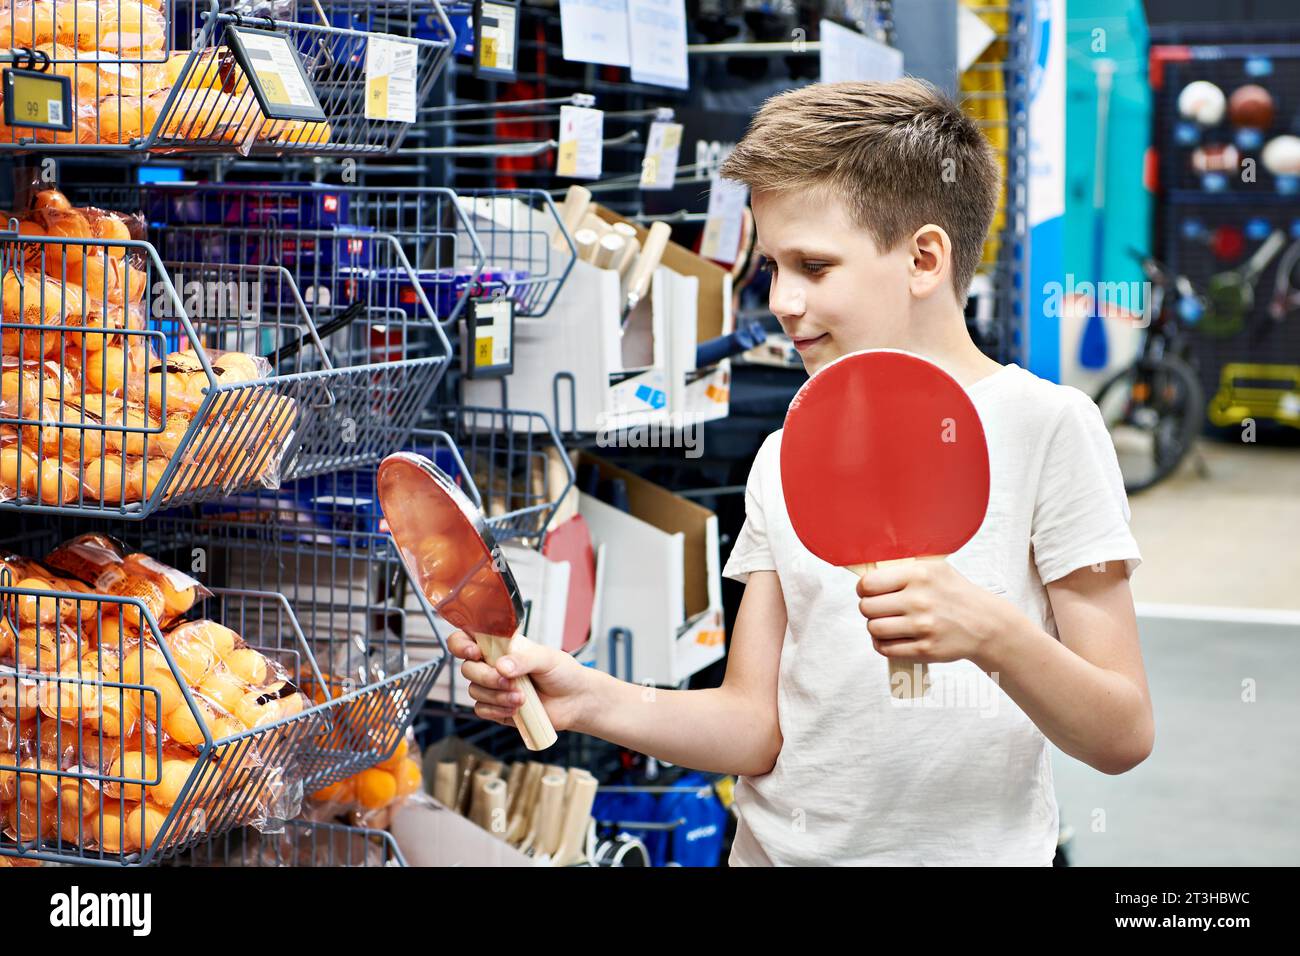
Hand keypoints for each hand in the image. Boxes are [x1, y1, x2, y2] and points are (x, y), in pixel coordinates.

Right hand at [447, 630, 591, 732]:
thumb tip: (501, 667)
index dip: (461, 644)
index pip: (466, 639)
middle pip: (467, 669)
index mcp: (500, 645)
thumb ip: (524, 659)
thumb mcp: (547, 658)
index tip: (475, 653)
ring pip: (474, 691)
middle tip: (510, 682)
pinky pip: (481, 710)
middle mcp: (492, 665)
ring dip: (497, 696)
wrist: (575, 701)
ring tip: (522, 698)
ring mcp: (493, 687)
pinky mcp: (496, 708)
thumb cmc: (562, 672)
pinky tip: (516, 709)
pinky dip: (496, 710)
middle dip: (486, 677)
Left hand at [855, 558, 1009, 667]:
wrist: (985, 623)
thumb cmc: (954, 594)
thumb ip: (903, 567)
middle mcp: (919, 600)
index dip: (863, 589)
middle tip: (879, 608)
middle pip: (867, 607)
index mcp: (919, 575)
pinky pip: (886, 649)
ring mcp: (922, 627)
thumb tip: (868, 568)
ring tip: (885, 622)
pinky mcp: (924, 649)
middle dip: (869, 608)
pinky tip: (890, 638)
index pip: (869, 583)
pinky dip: (882, 644)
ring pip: (874, 629)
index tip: (867, 591)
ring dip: (875, 627)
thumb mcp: (934, 568)